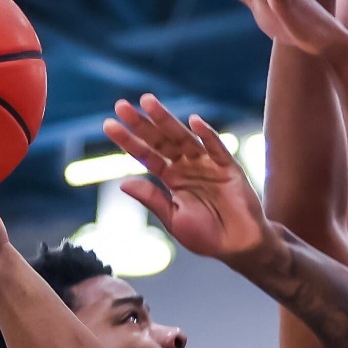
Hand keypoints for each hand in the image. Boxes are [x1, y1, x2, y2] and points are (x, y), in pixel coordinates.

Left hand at [105, 96, 273, 262]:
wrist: (238, 245)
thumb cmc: (206, 235)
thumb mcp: (173, 219)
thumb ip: (152, 199)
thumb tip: (122, 183)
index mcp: (171, 178)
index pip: (146, 155)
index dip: (128, 141)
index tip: (109, 125)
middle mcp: (186, 166)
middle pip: (160, 140)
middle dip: (142, 123)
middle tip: (121, 106)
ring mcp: (207, 163)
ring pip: (183, 137)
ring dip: (166, 120)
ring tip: (148, 102)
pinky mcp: (228, 167)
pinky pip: (216, 148)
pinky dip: (206, 135)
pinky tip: (193, 121)